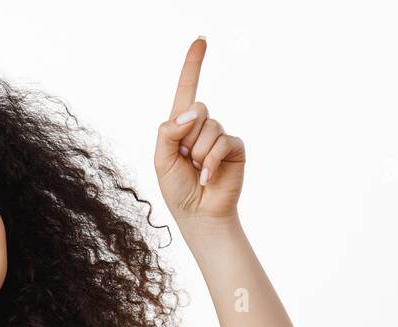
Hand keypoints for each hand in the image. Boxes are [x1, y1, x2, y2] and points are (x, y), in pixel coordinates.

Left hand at [154, 37, 245, 229]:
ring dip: (199, 153)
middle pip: (198, 109)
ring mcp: (220, 136)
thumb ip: (168, 131)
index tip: (200, 41)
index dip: (193, 65)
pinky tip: (208, 177)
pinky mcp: (235, 148)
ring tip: (198, 171)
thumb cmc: (177, 189)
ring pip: (210, 127)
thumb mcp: (161, 159)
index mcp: (181, 125)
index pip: (186, 90)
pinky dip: (212, 160)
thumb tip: (193, 112)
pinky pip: (224, 141)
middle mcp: (202, 127)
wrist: (199, 215)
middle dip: (188, 137)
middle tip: (187, 161)